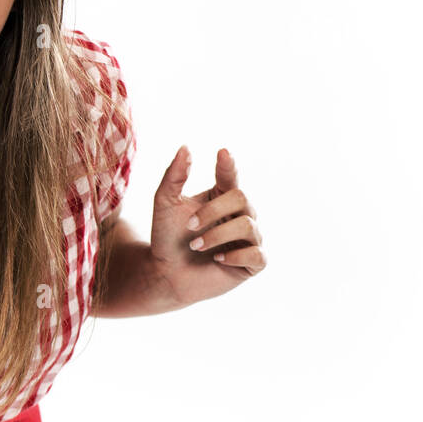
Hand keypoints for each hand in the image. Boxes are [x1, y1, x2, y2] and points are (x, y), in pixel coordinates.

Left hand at [148, 145, 265, 305]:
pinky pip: (257, 254)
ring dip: (218, 235)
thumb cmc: (167, 238)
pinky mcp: (252, 264)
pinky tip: (216, 258)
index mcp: (221, 197)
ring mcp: (249, 239)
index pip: (230, 175)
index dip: (228, 164)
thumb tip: (185, 147)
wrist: (165, 274)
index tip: (221, 153)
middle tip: (189, 227)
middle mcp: (240, 214)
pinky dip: (235, 255)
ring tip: (195, 245)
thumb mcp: (165, 205)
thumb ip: (174, 176)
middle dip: (213, 211)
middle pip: (241, 197)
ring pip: (248, 226)